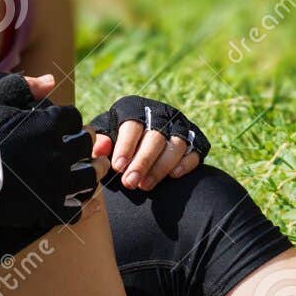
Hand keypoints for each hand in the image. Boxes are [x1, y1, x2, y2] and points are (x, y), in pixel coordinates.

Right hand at [0, 74, 95, 226]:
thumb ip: (24, 86)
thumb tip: (52, 80)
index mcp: (47, 125)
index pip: (74, 118)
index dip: (73, 122)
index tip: (71, 127)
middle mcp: (57, 153)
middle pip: (86, 146)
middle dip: (88, 144)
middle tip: (87, 146)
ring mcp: (54, 183)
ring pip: (88, 178)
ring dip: (93, 172)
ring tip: (93, 170)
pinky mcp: (48, 209)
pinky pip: (75, 211)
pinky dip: (80, 207)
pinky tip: (77, 202)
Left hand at [88, 95, 209, 189]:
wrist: (141, 142)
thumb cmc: (119, 141)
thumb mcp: (106, 137)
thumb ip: (101, 143)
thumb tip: (100, 147)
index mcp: (135, 110)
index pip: (132, 126)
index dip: (125, 147)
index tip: (118, 167)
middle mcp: (160, 115)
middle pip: (154, 137)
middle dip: (142, 162)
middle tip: (130, 183)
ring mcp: (179, 127)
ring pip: (175, 145)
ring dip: (160, 167)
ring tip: (145, 185)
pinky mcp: (194, 141)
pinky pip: (193, 152)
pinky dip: (185, 163)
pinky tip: (174, 176)